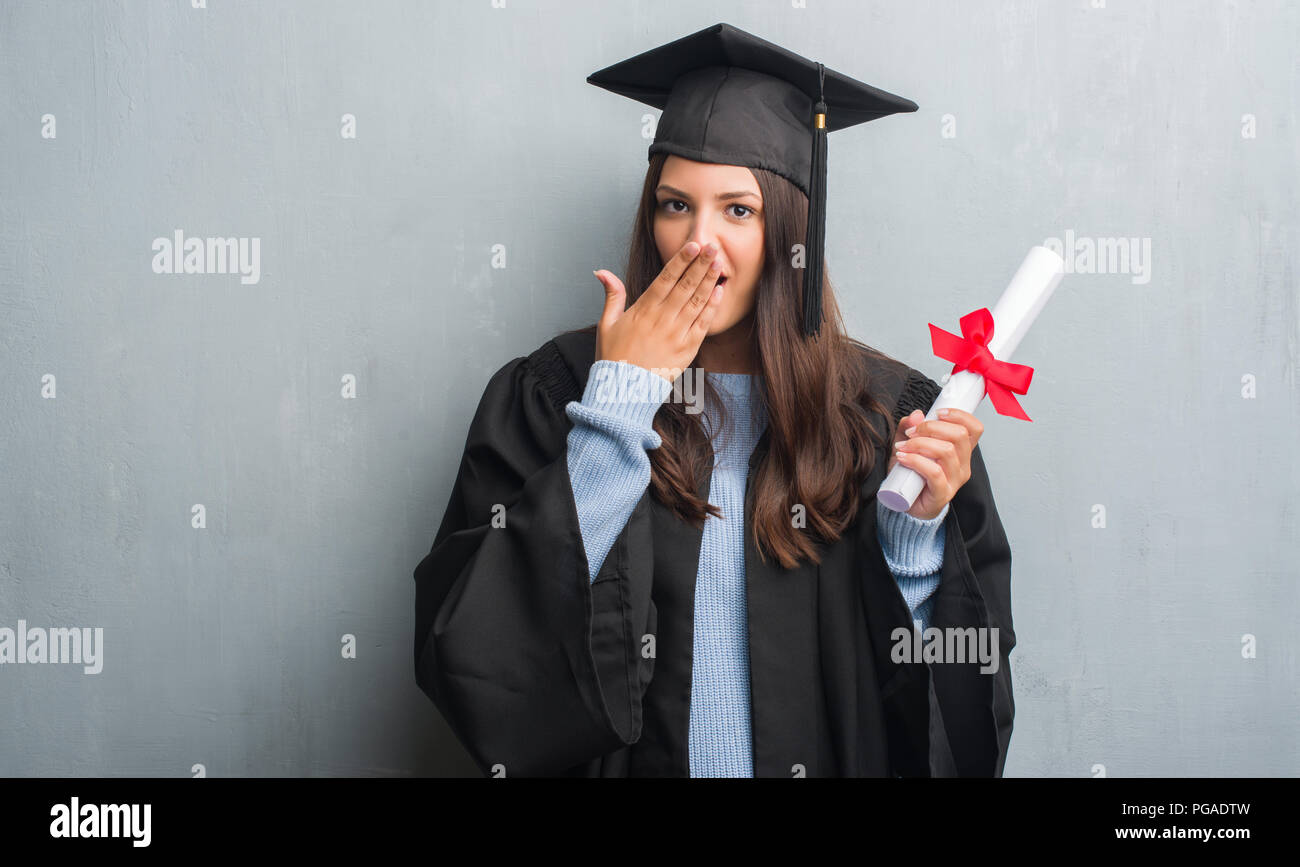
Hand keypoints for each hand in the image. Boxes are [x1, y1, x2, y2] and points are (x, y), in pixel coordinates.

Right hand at [593, 241, 725, 382]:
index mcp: (643, 310)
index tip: (693, 245)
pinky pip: (702, 324)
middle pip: (685, 286)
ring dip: (708, 281)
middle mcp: (662, 319)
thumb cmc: (613, 358)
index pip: (666, 278)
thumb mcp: (606, 324)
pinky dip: (711, 308)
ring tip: (718, 264)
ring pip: (696, 302)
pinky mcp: (687, 349)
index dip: (681, 260)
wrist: (624, 391)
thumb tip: (601, 271)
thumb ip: (612, 295)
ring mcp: (676, 334)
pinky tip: (718, 292)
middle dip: (700, 264)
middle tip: (712, 246)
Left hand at [886, 408, 983, 519]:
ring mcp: (955, 480)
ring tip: (903, 446)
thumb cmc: (911, 473)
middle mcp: (963, 464)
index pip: (974, 429)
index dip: (960, 416)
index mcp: (961, 451)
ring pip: (947, 451)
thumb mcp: (908, 444)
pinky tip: (902, 458)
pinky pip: (934, 472)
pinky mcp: (943, 493)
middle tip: (911, 432)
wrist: (905, 502)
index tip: (938, 412)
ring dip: (920, 444)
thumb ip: (910, 427)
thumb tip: (916, 415)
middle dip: (932, 427)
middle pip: (959, 436)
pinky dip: (916, 461)